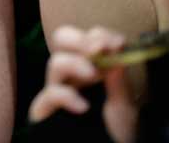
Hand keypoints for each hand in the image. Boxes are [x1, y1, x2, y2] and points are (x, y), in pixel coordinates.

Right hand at [29, 26, 137, 142]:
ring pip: (55, 62)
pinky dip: (67, 96)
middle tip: (97, 49)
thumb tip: (117, 53)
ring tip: (93, 76)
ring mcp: (56, 89)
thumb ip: (119, 80)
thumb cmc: (114, 132)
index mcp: (90, 67)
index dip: (101, 35)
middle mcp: (70, 74)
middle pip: (61, 39)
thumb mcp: (124, 105)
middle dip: (79, 38)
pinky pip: (50, 94)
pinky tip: (83, 107)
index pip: (87, 38)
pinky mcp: (44, 109)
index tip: (118, 43)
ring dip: (75, 63)